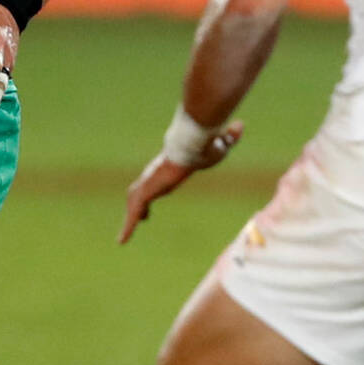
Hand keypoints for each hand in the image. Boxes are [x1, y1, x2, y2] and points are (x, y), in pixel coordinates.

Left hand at [117, 121, 244, 244]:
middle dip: (138, 202)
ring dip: (132, 216)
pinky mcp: (146, 190)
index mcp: (170, 165)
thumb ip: (228, 138)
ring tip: (125, 234)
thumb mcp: (220, 146)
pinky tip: (122, 240)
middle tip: (142, 216)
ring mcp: (148, 181)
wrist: (194, 145)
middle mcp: (155, 173)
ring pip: (135, 201)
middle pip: (141, 188)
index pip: (157, 177)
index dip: (154, 187)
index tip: (154, 194)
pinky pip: (135, 212)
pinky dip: (128, 226)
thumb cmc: (206, 146)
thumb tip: (240, 124)